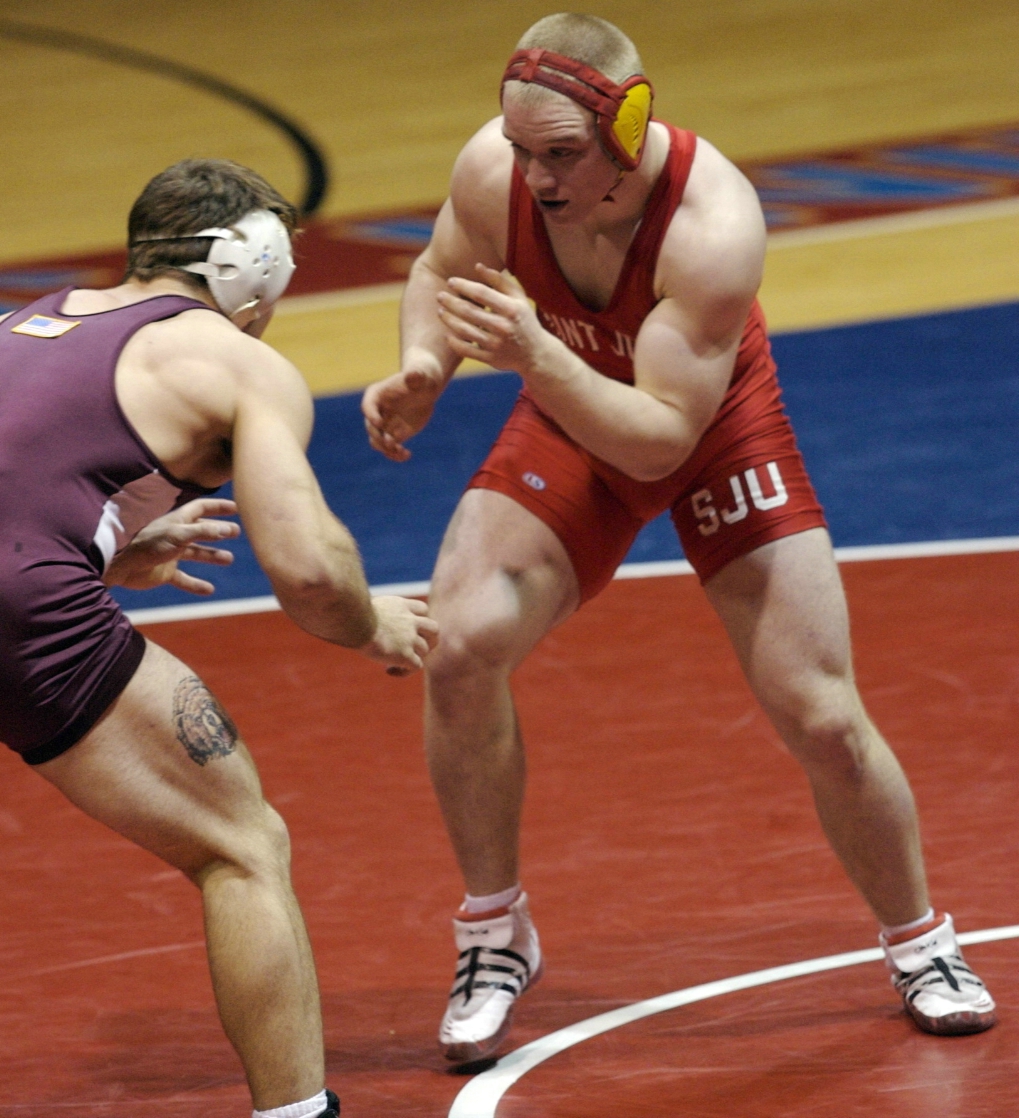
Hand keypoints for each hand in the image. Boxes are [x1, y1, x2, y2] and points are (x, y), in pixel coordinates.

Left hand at [103, 498, 239, 594]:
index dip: (218, 506)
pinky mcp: (166, 572)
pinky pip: (185, 578)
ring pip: (196, 553)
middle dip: (219, 530)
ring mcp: (171, 554)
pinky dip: (196, 584)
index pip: (201, 508)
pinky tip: (209, 590)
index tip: (237, 507)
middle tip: (237, 532)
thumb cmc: (148, 544)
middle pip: (202, 530)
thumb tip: (227, 529)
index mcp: (177, 521)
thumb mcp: (178, 535)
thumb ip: (202, 532)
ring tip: (229, 559)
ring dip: (212, 556)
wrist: (121, 566)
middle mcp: (176, 535)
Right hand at [358, 595, 438, 675]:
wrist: (354, 621)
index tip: (405, 629)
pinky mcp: (405, 654)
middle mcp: (410, 620)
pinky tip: (390, 670)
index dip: (418, 620)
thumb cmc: (350, 614)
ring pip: (425, 650)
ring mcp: (410, 638)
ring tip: (394, 661)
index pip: (422, 610)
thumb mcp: (366, 606)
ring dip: (413, 657)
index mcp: (401, 605)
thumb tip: (362, 618)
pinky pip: (416, 666)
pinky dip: (406, 671)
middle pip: (434, 629)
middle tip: (413, 648)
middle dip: (428, 640)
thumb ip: (375, 613)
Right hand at [362, 365, 443, 461]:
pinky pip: (390, 448)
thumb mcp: (420, 375)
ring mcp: (385, 425)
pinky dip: (396, 454)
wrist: (426, 388)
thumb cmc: (421, 377)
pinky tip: (407, 455)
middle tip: (392, 443)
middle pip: (371, 428)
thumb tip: (412, 375)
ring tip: (400, 451)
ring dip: (386, 449)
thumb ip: (415, 376)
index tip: (380, 423)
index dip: (371, 415)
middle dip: (379, 437)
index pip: (368, 406)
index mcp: (377, 395)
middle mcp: (377, 412)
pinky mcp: (395, 434)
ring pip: (378, 442)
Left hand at [437, 264, 555, 376]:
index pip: (481, 293)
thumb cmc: (524, 319)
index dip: (463, 286)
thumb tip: (477, 266)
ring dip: (449, 320)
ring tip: (440, 311)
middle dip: (450, 302)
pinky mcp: (491, 359)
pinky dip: (454, 342)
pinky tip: (447, 333)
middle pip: (469, 312)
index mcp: (511, 309)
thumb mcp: (518, 297)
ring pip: (464, 331)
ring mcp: (496, 345)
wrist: (535, 353)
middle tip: (439, 296)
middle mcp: (503, 327)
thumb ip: (499, 281)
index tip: (451, 282)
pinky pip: (466, 351)